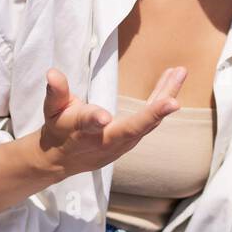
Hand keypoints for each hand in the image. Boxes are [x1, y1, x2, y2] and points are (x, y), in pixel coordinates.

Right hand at [39, 65, 186, 178]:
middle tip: (173, 101)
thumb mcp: (52, 110)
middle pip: (131, 129)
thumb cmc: (58, 128)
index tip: (103, 117)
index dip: (95, 120)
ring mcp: (122, 143)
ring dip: (165, 97)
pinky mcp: (132, 139)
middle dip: (152, 116)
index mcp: (82, 130)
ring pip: (148, 122)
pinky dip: (163, 100)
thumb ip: (56, 92)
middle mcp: (105, 140)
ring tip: (180, 72)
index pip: (88, 124)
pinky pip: (151, 120)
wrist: (63, 159)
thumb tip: (52, 73)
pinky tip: (173, 79)